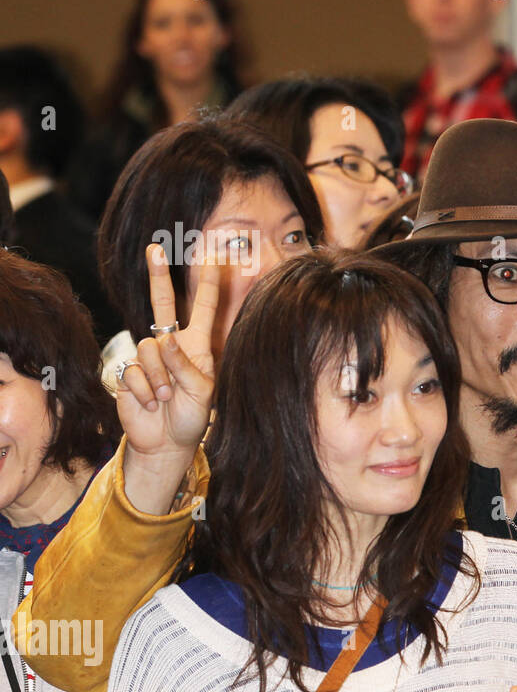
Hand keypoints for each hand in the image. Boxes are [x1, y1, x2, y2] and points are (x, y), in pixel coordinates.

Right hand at [119, 245, 220, 512]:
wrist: (165, 443)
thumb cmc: (190, 417)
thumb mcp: (201, 393)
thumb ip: (185, 366)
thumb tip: (164, 339)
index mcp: (196, 346)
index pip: (202, 309)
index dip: (207, 284)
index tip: (213, 256)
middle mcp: (171, 346)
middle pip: (162, 304)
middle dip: (158, 276)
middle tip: (155, 248)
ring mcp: (148, 358)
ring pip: (148, 349)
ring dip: (159, 377)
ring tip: (166, 398)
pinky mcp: (128, 373)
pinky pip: (135, 373)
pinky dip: (145, 391)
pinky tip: (150, 404)